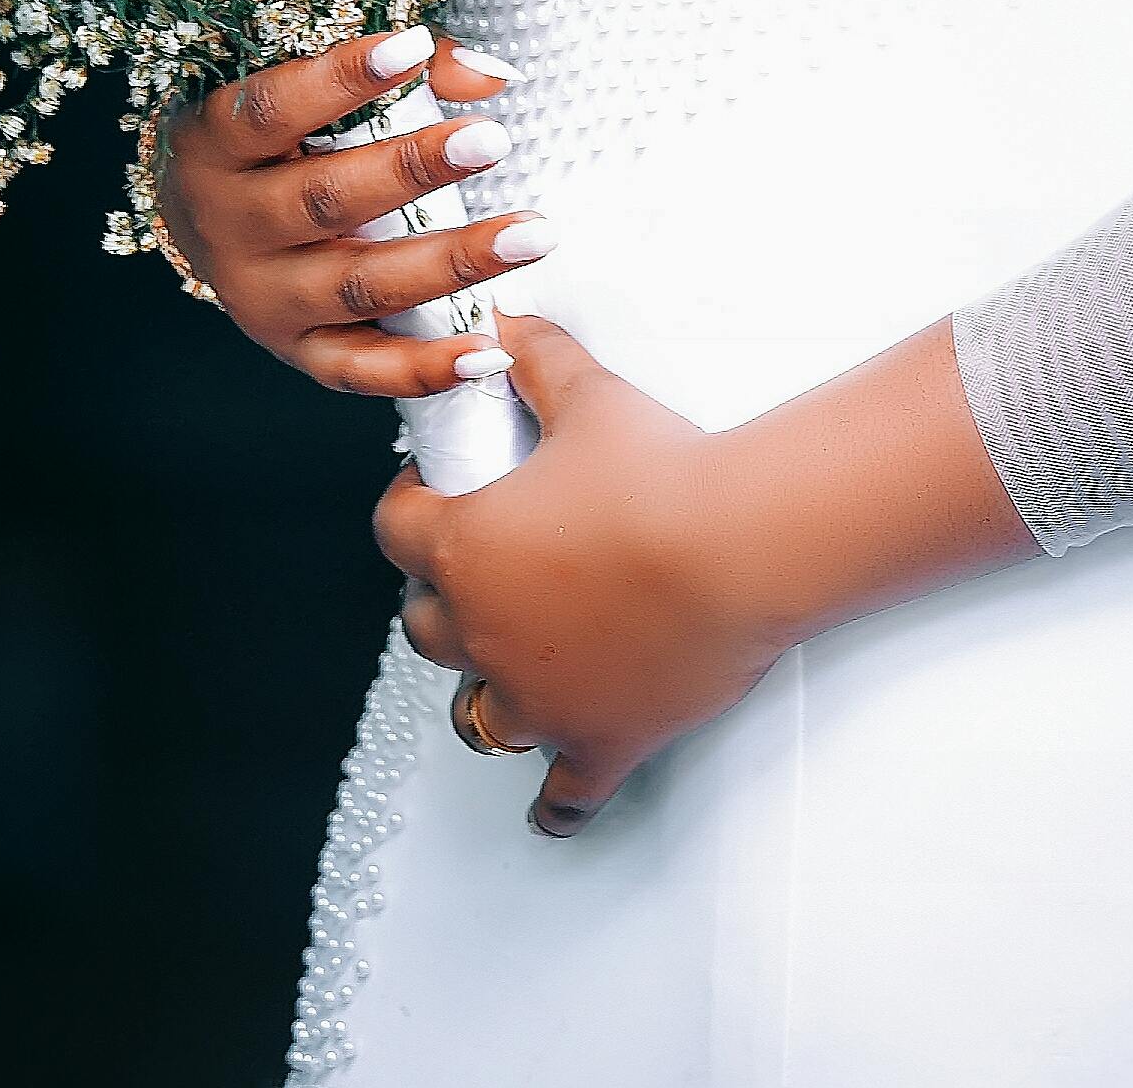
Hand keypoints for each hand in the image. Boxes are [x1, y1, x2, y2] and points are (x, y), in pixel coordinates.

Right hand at [153, 30, 551, 400]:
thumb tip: (489, 77)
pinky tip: (490, 349)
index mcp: (216, 144)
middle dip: (414, 170)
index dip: (341, 79)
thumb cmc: (270, 130)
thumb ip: (397, 69)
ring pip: (358, 286)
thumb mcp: (297, 79)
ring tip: (529, 233)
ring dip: (450, 262)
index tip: (411, 46)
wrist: (196, 214)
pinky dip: (425, 367)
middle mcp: (231, 226)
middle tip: (492, 140)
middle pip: (326, 200)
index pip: (274, 109)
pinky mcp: (295, 351)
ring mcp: (262, 298)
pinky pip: (360, 369)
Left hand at [379, 318, 786, 839]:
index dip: (407, 505)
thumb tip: (507, 319)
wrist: (737, 543)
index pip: (396, 531)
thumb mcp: (588, 393)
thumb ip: (538, 357)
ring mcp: (539, 699)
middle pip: (425, 628)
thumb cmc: (659, 468)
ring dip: (485, 689)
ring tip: (510, 668)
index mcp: (465, 548)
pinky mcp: (598, 742)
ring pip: (475, 714)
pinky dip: (553, 805)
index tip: (430, 488)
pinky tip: (548, 814)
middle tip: (481, 569)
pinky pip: (562, 796)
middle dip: (443, 599)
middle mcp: (485, 633)